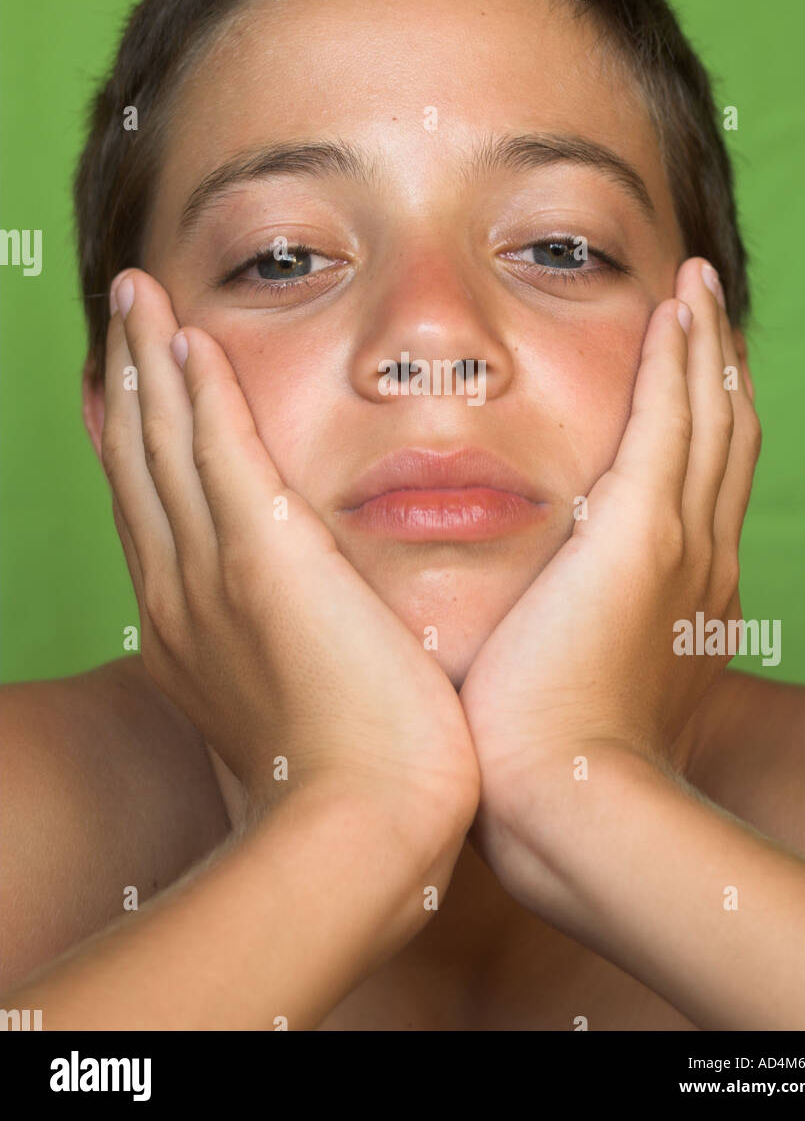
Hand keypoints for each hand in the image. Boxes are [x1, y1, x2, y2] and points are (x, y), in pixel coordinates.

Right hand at [100, 269, 478, 843]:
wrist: (362, 832)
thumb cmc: (349, 785)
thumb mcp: (296, 714)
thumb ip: (291, 665)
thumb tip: (310, 649)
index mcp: (188, 632)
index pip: (152, 516)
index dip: (134, 447)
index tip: (125, 397)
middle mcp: (179, 595)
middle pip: (140, 464)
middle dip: (126, 385)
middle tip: (116, 321)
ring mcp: (209, 573)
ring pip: (164, 441)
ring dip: (147, 360)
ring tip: (135, 297)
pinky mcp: (261, 556)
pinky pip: (215, 446)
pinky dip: (195, 387)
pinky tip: (184, 331)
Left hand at [460, 257, 760, 852]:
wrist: (568, 811)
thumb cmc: (544, 771)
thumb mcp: (562, 699)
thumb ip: (548, 657)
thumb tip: (507, 646)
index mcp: (679, 602)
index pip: (697, 492)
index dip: (700, 432)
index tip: (688, 382)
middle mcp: (697, 563)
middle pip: (722, 445)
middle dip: (716, 375)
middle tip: (706, 316)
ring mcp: (677, 544)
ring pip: (707, 420)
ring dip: (703, 348)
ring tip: (696, 292)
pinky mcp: (641, 533)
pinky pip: (671, 420)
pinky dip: (679, 360)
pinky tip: (675, 307)